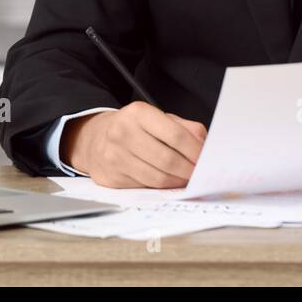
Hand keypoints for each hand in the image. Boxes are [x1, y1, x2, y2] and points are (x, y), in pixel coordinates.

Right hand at [61, 102, 206, 188]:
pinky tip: (169, 183)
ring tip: (187, 180)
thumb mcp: (159, 118)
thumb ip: (185, 128)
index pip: (175, 135)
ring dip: (177, 182)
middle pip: (167, 159)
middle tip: (200, 174)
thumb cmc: (134, 128)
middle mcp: (123, 133)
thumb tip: (205, 146)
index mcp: (138, 113)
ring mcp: (114, 156)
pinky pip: (145, 187)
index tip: (206, 158)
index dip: (195, 150)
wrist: (95, 138)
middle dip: (189, 170)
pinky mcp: (111, 177)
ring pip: (157, 177)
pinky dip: (162, 188)